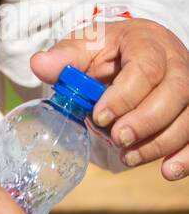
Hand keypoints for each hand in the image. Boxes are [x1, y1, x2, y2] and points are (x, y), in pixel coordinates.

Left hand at [30, 18, 188, 179]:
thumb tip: (40, 65)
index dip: (125, 95)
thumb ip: (65, 57)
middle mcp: (177, 63)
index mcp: (147, 42)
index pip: (146, 67)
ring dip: (160, 143)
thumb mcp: (85, 46)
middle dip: (146, 121)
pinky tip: (167, 171)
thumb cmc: (109, 49)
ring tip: (128, 156)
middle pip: (176, 93)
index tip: (99, 115)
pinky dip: (186, 157)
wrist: (134, 49)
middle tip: (117, 138)